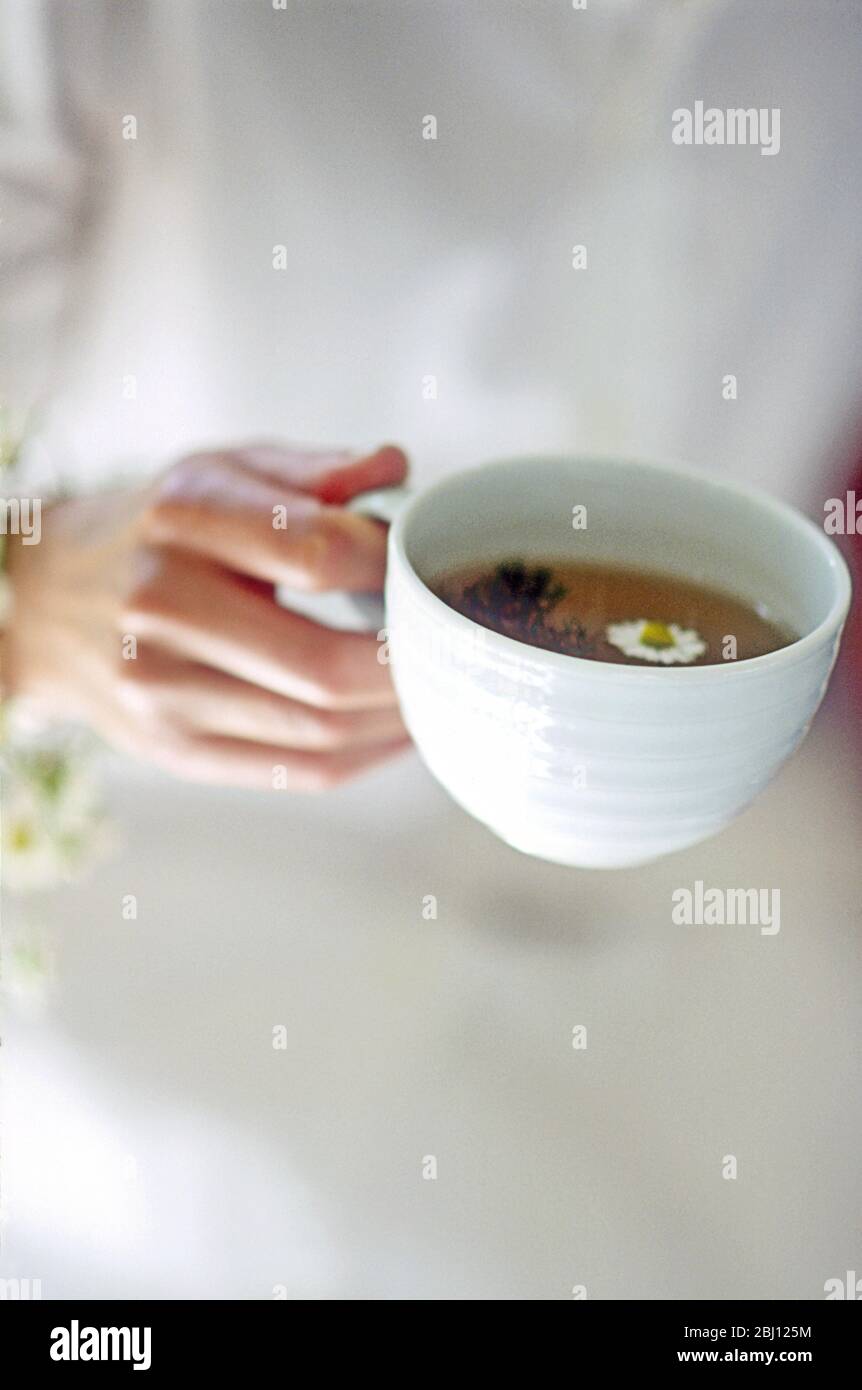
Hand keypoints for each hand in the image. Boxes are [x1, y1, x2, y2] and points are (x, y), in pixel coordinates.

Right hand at [3, 443, 410, 787]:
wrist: (49, 602)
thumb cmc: (156, 528)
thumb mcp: (222, 469)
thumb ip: (313, 470)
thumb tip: (397, 472)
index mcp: (184, 520)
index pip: (315, 554)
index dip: (392, 570)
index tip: (425, 574)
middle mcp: (162, 607)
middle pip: (323, 667)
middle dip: (410, 668)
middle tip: (455, 654)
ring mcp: (162, 692)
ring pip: (318, 731)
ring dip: (398, 721)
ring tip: (439, 693)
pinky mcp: (174, 751)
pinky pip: (296, 771)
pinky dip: (364, 756)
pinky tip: (395, 730)